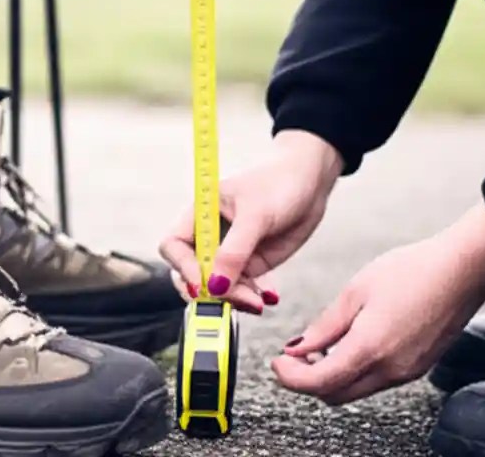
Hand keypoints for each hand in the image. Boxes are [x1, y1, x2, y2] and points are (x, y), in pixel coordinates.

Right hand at [160, 130, 343, 312]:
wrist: (310, 184)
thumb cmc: (278, 185)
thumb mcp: (256, 216)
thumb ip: (234, 251)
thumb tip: (214, 286)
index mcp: (200, 214)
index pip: (174, 246)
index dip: (183, 267)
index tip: (205, 283)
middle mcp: (209, 236)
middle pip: (189, 273)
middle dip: (208, 291)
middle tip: (236, 299)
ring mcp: (229, 253)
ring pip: (217, 287)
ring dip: (234, 299)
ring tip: (259, 301)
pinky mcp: (249, 264)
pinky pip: (241, 289)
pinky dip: (251, 297)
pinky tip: (268, 295)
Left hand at [273, 201, 484, 403]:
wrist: (463, 270)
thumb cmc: (411, 271)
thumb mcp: (356, 291)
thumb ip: (325, 326)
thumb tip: (298, 349)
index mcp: (370, 349)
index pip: (318, 384)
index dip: (290, 378)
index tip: (277, 361)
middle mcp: (390, 370)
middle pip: (335, 395)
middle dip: (307, 381)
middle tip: (292, 356)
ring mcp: (407, 372)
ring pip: (356, 390)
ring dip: (331, 376)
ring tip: (317, 346)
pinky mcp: (418, 367)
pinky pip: (377, 380)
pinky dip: (354, 370)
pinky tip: (347, 343)